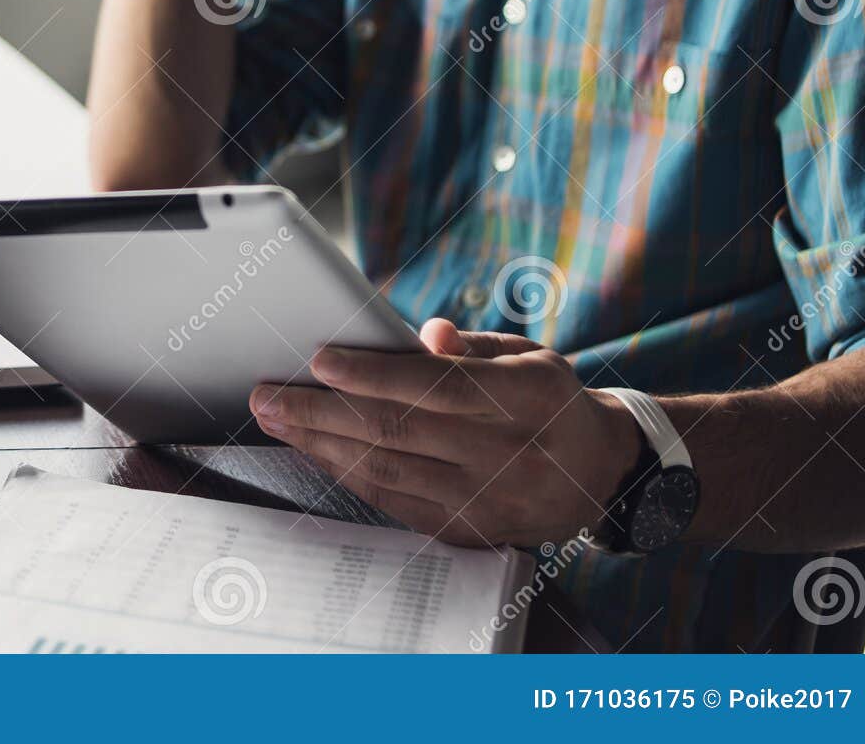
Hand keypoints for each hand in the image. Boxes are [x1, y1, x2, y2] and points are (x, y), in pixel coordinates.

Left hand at [249, 319, 643, 547]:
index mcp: (524, 398)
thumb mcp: (526, 355)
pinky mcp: (468, 531)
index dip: (373, 374)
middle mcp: (506, 454)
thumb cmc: (547, 398)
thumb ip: (469, 345)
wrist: (598, 474)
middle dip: (321, 411)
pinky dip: (346, 474)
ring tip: (275, 419)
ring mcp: (486, 500)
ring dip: (320, 444)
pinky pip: (393, 501)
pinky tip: (314, 451)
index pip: (435, 386)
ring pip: (386, 471)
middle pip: (397, 431)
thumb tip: (423, 335)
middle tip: (266, 395)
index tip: (319, 358)